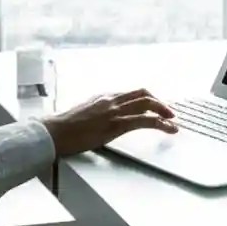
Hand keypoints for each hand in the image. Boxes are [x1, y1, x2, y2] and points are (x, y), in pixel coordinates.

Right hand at [42, 89, 177, 156]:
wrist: (53, 132)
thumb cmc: (63, 128)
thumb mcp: (83, 114)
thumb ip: (96, 113)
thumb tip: (102, 120)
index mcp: (103, 97)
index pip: (131, 94)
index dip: (146, 99)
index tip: (155, 105)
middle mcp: (111, 100)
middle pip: (143, 94)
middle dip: (159, 102)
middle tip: (168, 112)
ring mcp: (114, 111)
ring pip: (147, 104)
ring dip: (163, 111)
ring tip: (172, 120)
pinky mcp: (116, 124)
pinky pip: (144, 121)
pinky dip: (160, 123)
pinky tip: (168, 128)